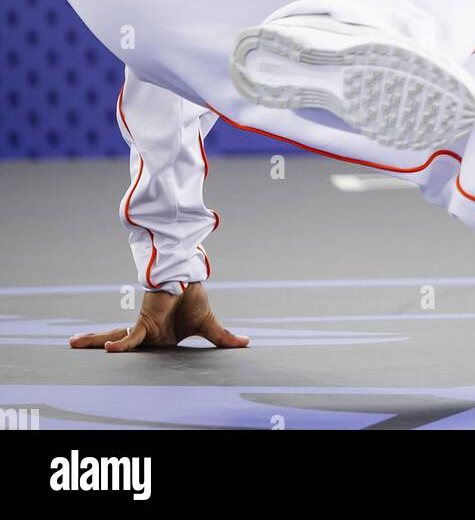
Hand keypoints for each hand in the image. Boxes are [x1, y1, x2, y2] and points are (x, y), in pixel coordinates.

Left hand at [68, 283, 249, 351]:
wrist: (193, 278)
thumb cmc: (196, 297)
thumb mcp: (208, 325)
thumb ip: (223, 338)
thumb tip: (248, 343)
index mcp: (158, 336)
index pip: (136, 344)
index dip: (121, 346)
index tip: (108, 349)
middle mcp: (146, 332)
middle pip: (118, 339)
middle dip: (95, 340)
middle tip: (72, 342)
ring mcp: (143, 328)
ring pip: (116, 337)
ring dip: (94, 340)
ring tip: (72, 342)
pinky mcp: (145, 324)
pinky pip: (132, 337)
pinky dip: (122, 344)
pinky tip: (110, 349)